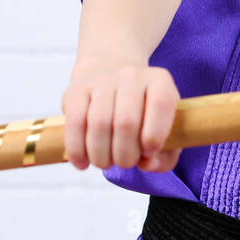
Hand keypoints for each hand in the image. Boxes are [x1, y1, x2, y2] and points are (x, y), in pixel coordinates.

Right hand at [61, 61, 182, 173]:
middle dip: (125, 155)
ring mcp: (102, 80)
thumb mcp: (165, 132)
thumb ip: (165, 156)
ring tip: (106, 163)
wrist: (110, 81)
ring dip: (101, 156)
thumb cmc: (143, 117)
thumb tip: (147, 164)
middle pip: (126, 121)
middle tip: (125, 163)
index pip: (161, 103)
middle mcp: (131, 75)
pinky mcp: (76, 90)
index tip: (149, 152)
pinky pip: (74, 124)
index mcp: (160, 81)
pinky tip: (83, 163)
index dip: (155, 135)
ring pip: (99, 124)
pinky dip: (77, 151)